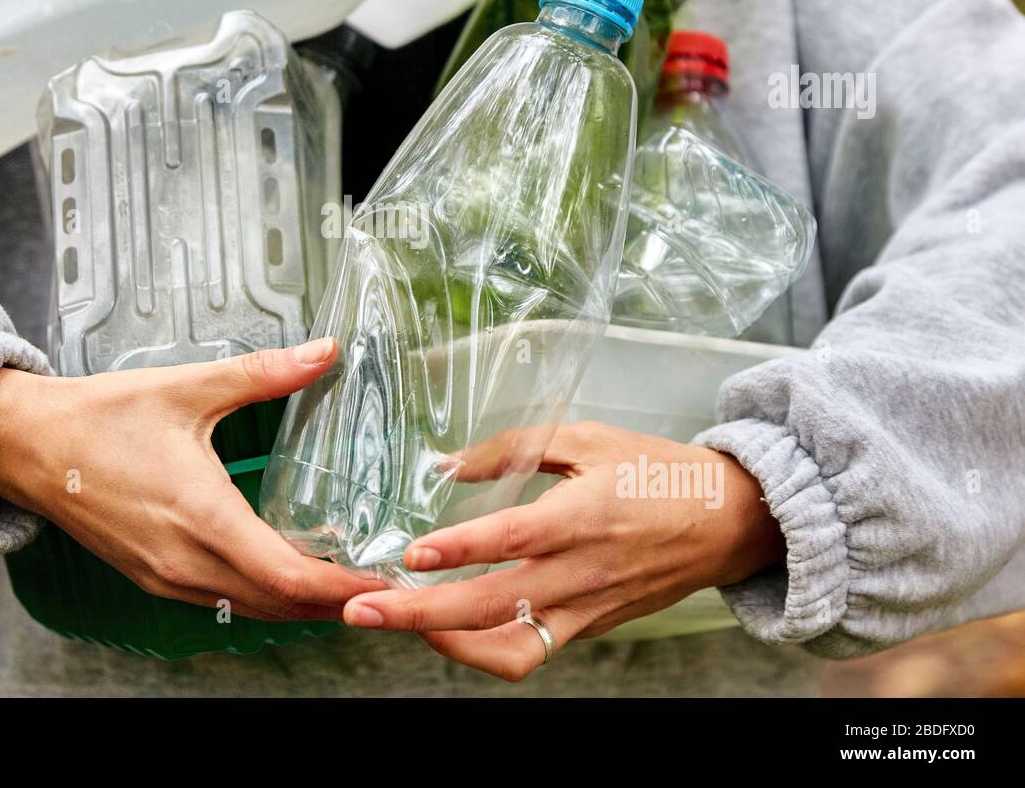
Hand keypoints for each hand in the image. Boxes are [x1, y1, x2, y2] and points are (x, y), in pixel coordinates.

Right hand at [0, 337, 373, 621]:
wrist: (25, 446)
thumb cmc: (101, 417)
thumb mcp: (188, 387)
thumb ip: (264, 372)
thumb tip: (326, 350)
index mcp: (201, 516)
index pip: (289, 575)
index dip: (345, 586)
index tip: (389, 583)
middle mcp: (185, 562)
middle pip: (281, 605)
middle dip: (339, 603)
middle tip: (390, 588)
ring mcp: (167, 578)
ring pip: (254, 609)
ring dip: (305, 605)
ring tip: (354, 585)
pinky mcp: (154, 578)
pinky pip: (225, 601)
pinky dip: (268, 597)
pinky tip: (292, 575)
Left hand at [340, 421, 784, 679]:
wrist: (727, 522)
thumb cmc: (655, 472)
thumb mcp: (589, 438)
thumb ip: (515, 447)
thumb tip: (447, 462)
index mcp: (582, 516)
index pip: (511, 539)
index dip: (459, 549)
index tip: (409, 554)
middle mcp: (580, 571)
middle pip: (492, 605)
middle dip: (419, 614)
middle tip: (362, 609)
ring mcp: (585, 608)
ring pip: (509, 647)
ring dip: (446, 643)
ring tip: (397, 621)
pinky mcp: (588, 627)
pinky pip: (530, 652)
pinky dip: (483, 649)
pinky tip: (446, 630)